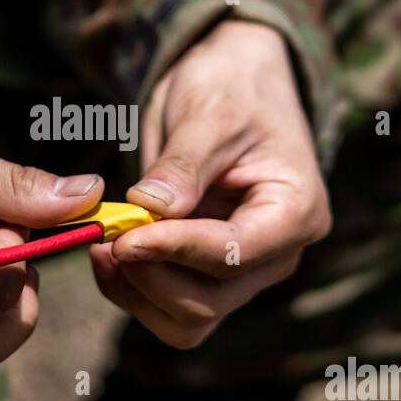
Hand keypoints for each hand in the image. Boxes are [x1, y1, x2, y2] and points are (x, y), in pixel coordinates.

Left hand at [90, 20, 330, 348]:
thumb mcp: (206, 113)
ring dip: (138, 293)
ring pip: (189, 319)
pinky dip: (134, 292)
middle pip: (209, 301)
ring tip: (104, 246)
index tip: (123, 236)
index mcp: (296, 211)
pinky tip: (109, 254)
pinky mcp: (212, 274)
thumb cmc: (231, 87)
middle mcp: (278, 254)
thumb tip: (149, 208)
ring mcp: (247, 270)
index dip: (174, 250)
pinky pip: (172, 307)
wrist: (236, 81)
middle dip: (150, 274)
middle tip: (105, 236)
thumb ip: (182, 165)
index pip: (233, 254)